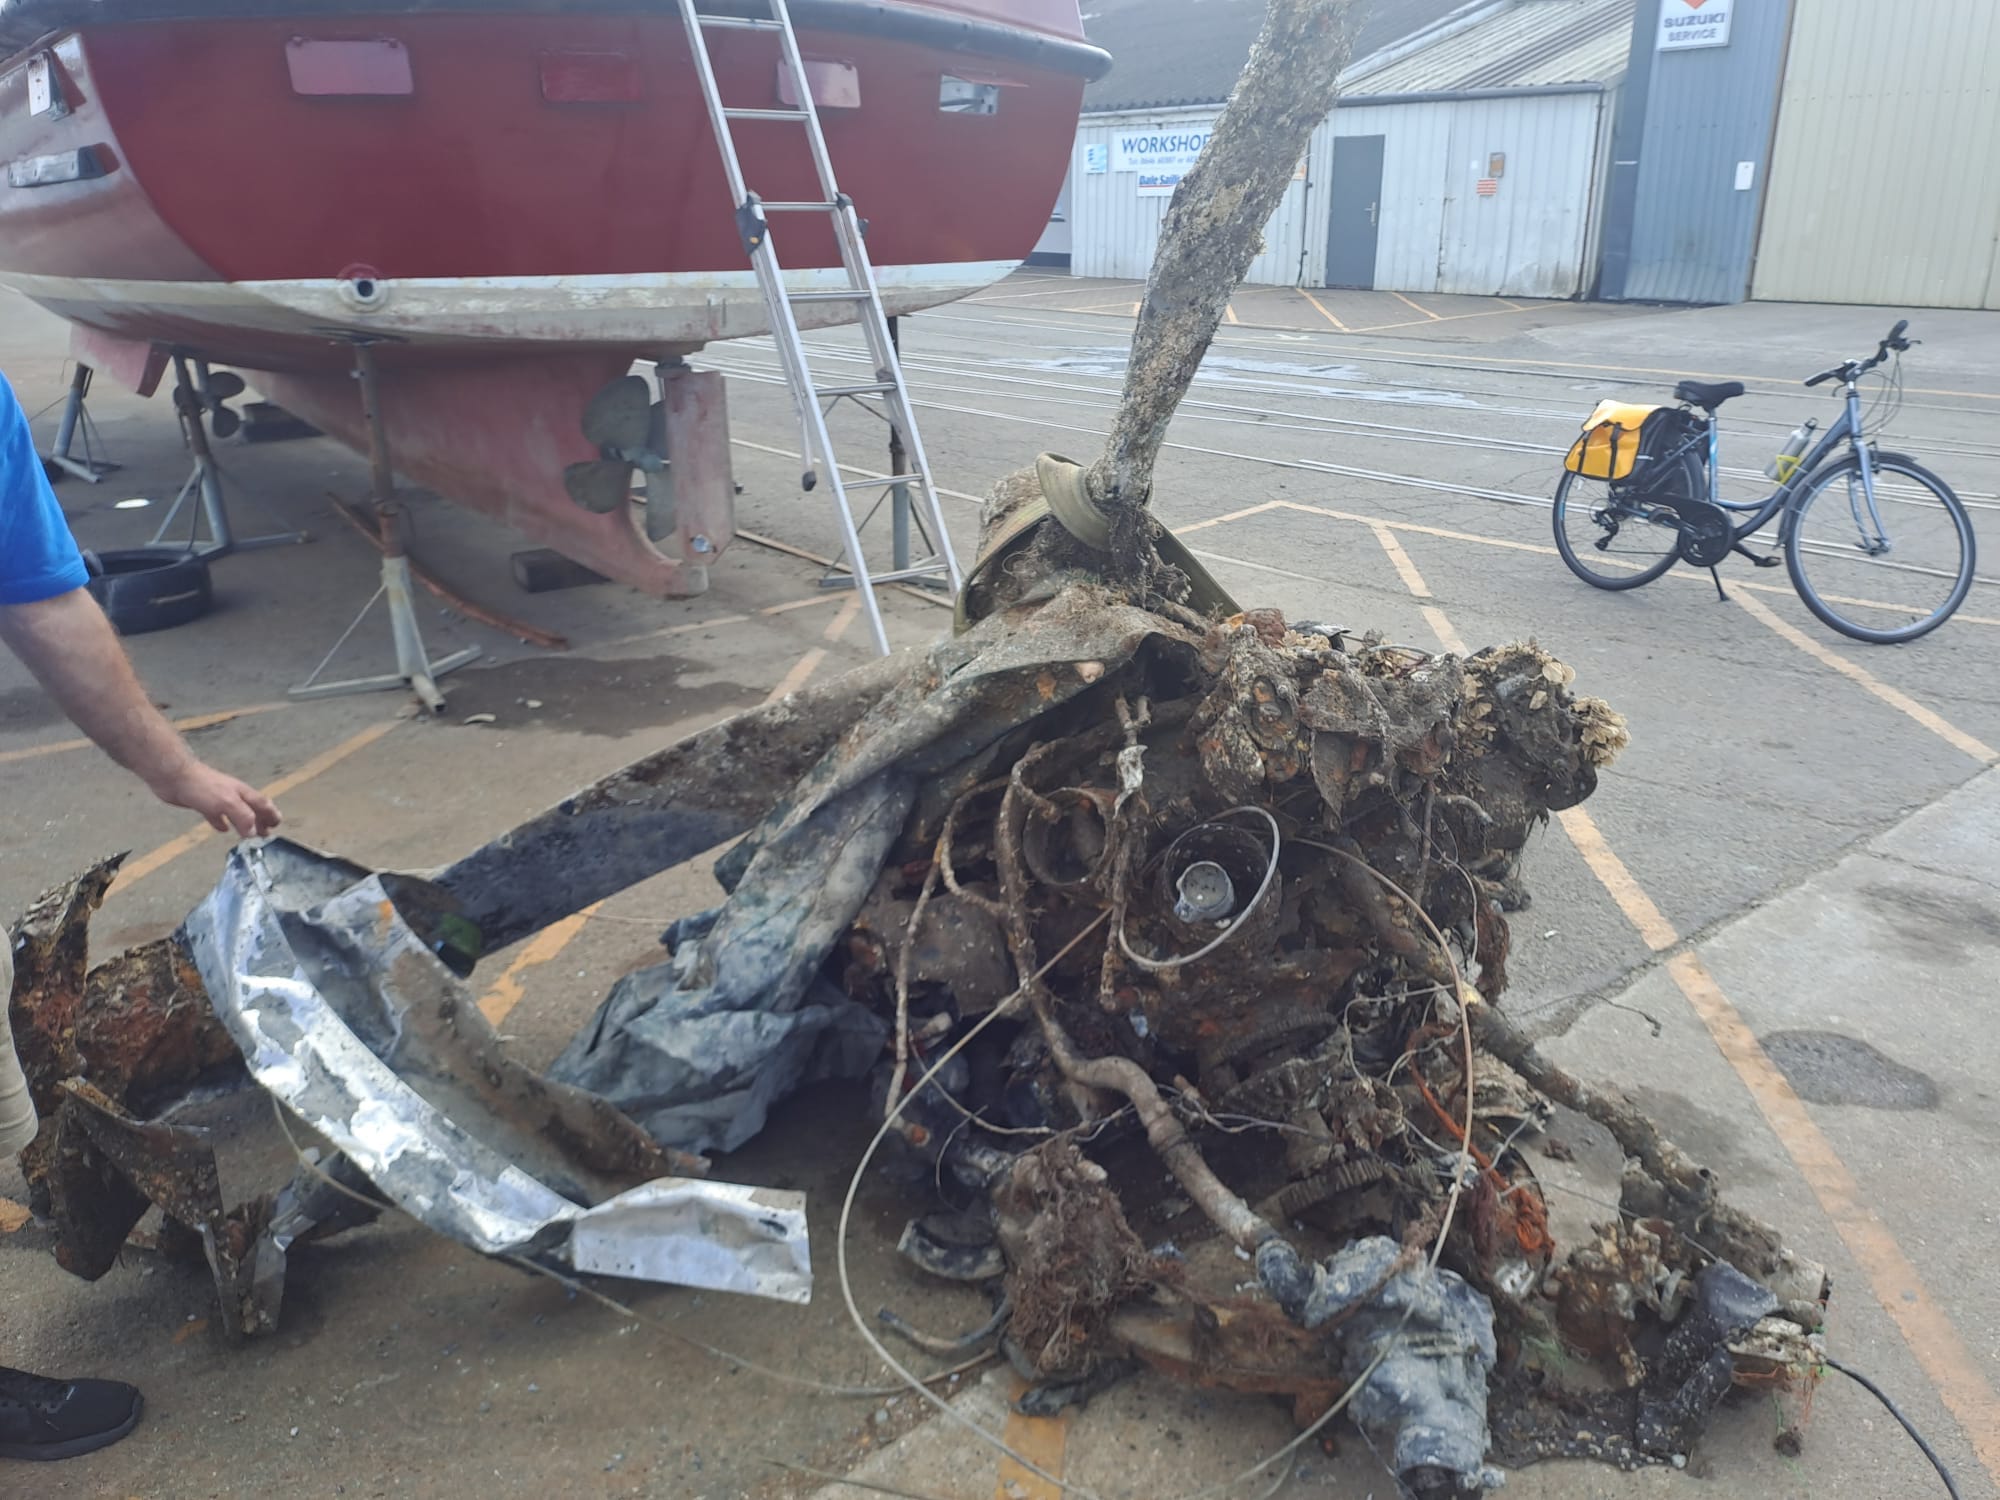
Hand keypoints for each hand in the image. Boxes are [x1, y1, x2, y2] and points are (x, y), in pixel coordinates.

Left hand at [151, 760, 281, 837]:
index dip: (271, 814)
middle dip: (260, 820)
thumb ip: (243, 817)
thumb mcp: (227, 803)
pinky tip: (222, 829)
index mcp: (242, 793)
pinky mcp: (203, 803)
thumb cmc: (203, 787)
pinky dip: (222, 822)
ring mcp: (218, 798)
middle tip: (266, 833)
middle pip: (251, 808)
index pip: (262, 804)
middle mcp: (233, 795)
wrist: (175, 776)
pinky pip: (216, 815)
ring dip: (244, 823)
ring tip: (249, 833)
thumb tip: (254, 832)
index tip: (277, 824)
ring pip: (236, 812)